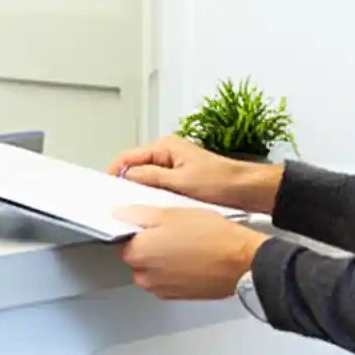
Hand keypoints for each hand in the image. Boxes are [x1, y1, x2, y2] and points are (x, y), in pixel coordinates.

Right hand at [107, 135, 283, 213]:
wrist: (246, 189)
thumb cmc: (220, 181)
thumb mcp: (180, 181)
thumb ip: (150, 176)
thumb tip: (128, 175)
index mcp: (165, 147)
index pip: (128, 157)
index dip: (115, 172)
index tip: (107, 188)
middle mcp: (167, 154)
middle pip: (135, 167)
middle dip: (128, 183)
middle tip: (122, 201)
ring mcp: (173, 166)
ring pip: (146, 178)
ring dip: (143, 191)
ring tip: (140, 205)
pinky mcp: (180, 179)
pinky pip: (158, 185)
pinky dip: (154, 195)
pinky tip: (156, 207)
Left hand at [114, 206, 268, 299]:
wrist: (243, 262)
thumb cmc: (213, 237)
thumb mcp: (171, 213)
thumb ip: (139, 215)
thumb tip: (121, 214)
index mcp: (139, 253)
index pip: (121, 240)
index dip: (136, 230)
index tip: (149, 224)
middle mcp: (146, 276)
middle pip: (136, 256)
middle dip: (149, 244)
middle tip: (172, 231)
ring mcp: (162, 289)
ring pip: (152, 269)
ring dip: (162, 258)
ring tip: (185, 243)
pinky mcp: (178, 296)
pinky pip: (167, 280)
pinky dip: (174, 270)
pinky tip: (191, 257)